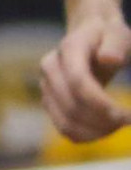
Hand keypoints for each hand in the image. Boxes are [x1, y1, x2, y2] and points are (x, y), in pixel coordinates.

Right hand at [41, 11, 130, 141]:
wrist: (88, 36)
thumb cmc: (108, 37)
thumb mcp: (117, 34)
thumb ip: (115, 44)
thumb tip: (109, 59)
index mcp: (68, 50)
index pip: (78, 82)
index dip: (100, 104)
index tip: (127, 117)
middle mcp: (50, 68)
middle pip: (72, 106)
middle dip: (104, 121)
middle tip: (130, 120)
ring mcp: (46, 87)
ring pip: (66, 122)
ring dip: (96, 132)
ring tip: (120, 126)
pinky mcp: (49, 101)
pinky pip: (65, 128)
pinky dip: (87, 136)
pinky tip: (106, 130)